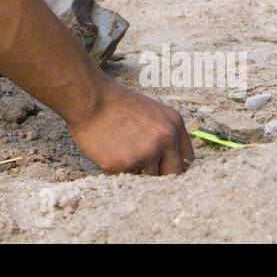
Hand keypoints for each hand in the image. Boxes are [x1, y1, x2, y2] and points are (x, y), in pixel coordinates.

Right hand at [67, 80, 194, 175]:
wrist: (89, 98)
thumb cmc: (116, 105)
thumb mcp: (152, 112)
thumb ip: (165, 134)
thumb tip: (171, 163)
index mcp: (174, 124)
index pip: (187, 160)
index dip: (174, 165)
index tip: (164, 168)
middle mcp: (165, 138)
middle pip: (172, 174)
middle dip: (158, 174)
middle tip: (140, 164)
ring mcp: (145, 152)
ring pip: (147, 177)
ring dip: (134, 170)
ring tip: (118, 148)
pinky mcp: (124, 164)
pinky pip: (124, 177)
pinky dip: (115, 169)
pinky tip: (107, 150)